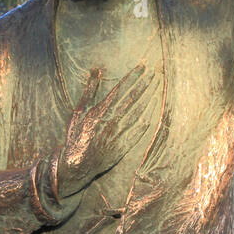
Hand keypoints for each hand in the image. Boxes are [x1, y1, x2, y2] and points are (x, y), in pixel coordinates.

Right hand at [57, 64, 160, 201]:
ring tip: (157, 89)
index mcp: (100, 110)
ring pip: (138, 113)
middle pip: (132, 99)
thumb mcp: (78, 112)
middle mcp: (111, 121)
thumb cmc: (76, 137)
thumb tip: (96, 70)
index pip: (121, 88)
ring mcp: (117, 135)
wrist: (76, 166)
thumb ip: (89, 91)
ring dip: (148, 99)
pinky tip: (152, 114)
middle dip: (145, 85)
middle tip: (155, 74)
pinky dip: (146, 123)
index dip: (133, 76)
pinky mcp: (122, 147)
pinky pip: (138, 132)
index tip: (143, 67)